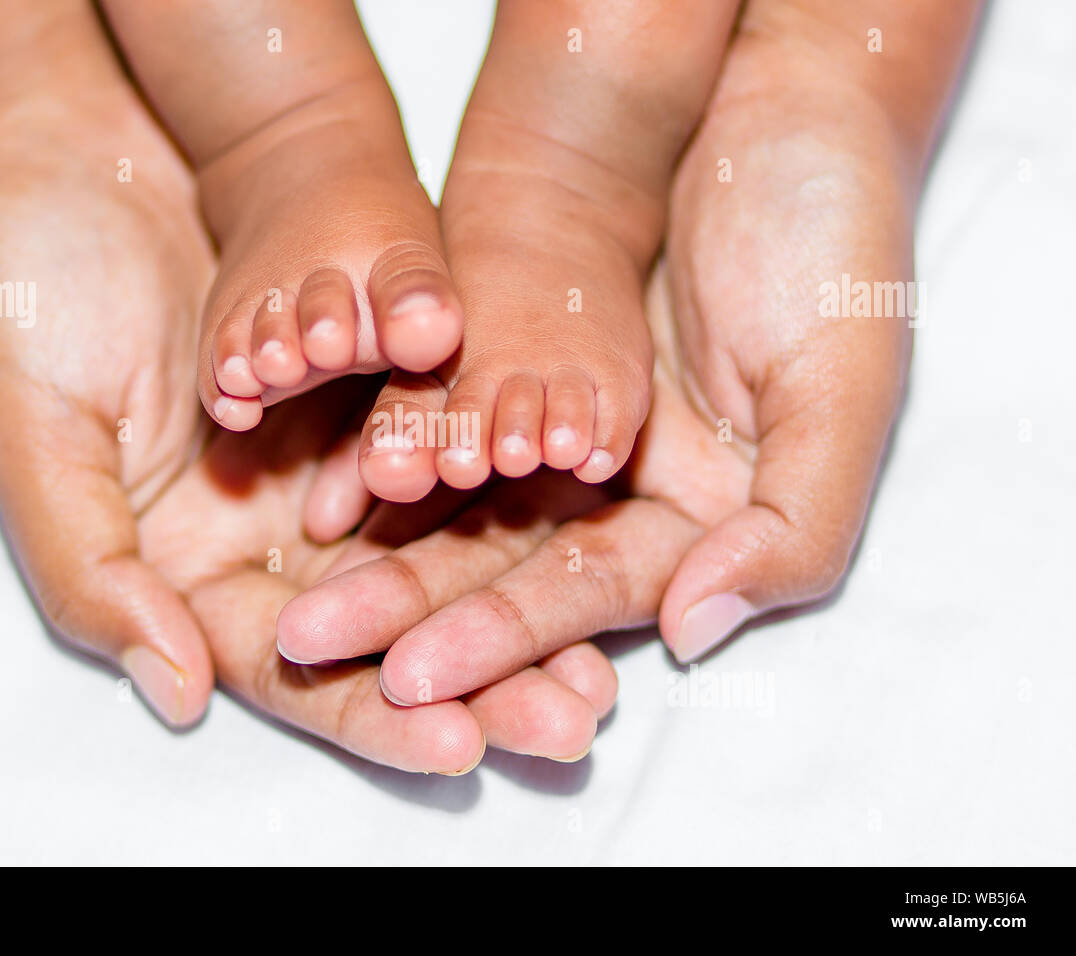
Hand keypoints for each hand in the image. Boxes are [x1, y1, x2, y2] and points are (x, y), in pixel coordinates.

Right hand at [0, 88, 614, 770]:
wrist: (76, 153)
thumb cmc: (30, 295)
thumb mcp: (37, 443)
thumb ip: (95, 573)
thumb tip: (179, 692)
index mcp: (190, 568)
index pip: (293, 667)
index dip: (373, 713)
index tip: (458, 744)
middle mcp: (274, 529)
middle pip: (390, 631)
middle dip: (479, 683)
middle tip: (569, 721)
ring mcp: (334, 456)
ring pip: (442, 554)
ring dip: (521, 609)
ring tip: (601, 666)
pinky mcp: (381, 386)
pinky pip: (458, 446)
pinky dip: (517, 489)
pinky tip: (582, 530)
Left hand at [278, 25, 930, 698]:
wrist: (776, 99)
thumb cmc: (833, 237)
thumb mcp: (841, 387)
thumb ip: (790, 523)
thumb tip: (691, 632)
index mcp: (702, 515)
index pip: (589, 594)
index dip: (502, 638)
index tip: (410, 677)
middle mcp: (621, 486)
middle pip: (502, 564)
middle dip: (409, 607)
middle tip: (309, 642)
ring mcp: (560, 425)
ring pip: (456, 503)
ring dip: (379, 547)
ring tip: (296, 589)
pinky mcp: (513, 362)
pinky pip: (437, 418)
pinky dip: (383, 455)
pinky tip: (322, 495)